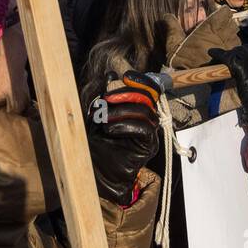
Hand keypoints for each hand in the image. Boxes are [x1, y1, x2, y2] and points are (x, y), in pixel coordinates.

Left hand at [87, 73, 160, 203]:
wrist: (98, 172)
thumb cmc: (98, 144)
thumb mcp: (98, 116)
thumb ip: (106, 97)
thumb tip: (111, 75)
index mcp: (137, 109)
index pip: (147, 89)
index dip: (140, 80)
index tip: (125, 77)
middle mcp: (146, 119)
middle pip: (147, 98)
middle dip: (126, 93)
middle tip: (106, 98)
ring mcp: (149, 133)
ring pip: (145, 112)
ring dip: (121, 110)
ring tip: (103, 118)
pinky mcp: (149, 146)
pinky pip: (145, 129)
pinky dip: (125, 125)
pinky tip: (110, 130)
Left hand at [210, 44, 247, 128]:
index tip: (247, 57)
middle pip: (246, 49)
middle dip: (238, 52)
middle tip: (231, 59)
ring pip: (237, 51)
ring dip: (229, 54)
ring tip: (220, 56)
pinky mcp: (240, 65)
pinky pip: (226, 56)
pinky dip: (217, 53)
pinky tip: (211, 52)